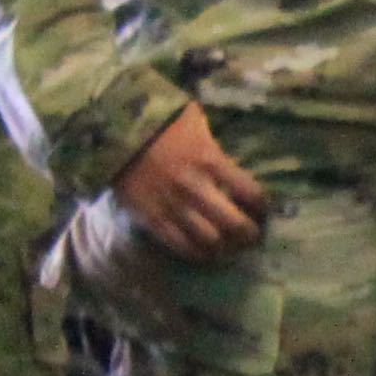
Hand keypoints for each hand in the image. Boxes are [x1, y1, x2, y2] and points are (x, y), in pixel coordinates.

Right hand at [110, 103, 270, 261]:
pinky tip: (207, 253)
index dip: (263, 207)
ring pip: (211, 241)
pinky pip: (181, 245)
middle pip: (236, 225)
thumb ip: (216, 144)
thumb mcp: (195, 121)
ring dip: (227, 248)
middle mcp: (195, 188)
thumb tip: (233, 161)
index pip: (252, 194)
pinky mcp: (151, 219)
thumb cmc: (158, 122)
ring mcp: (172, 206)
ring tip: (232, 247)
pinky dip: (198, 254)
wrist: (111, 130)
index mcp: (210, 161)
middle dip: (250, 234)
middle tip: (252, 235)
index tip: (262, 210)